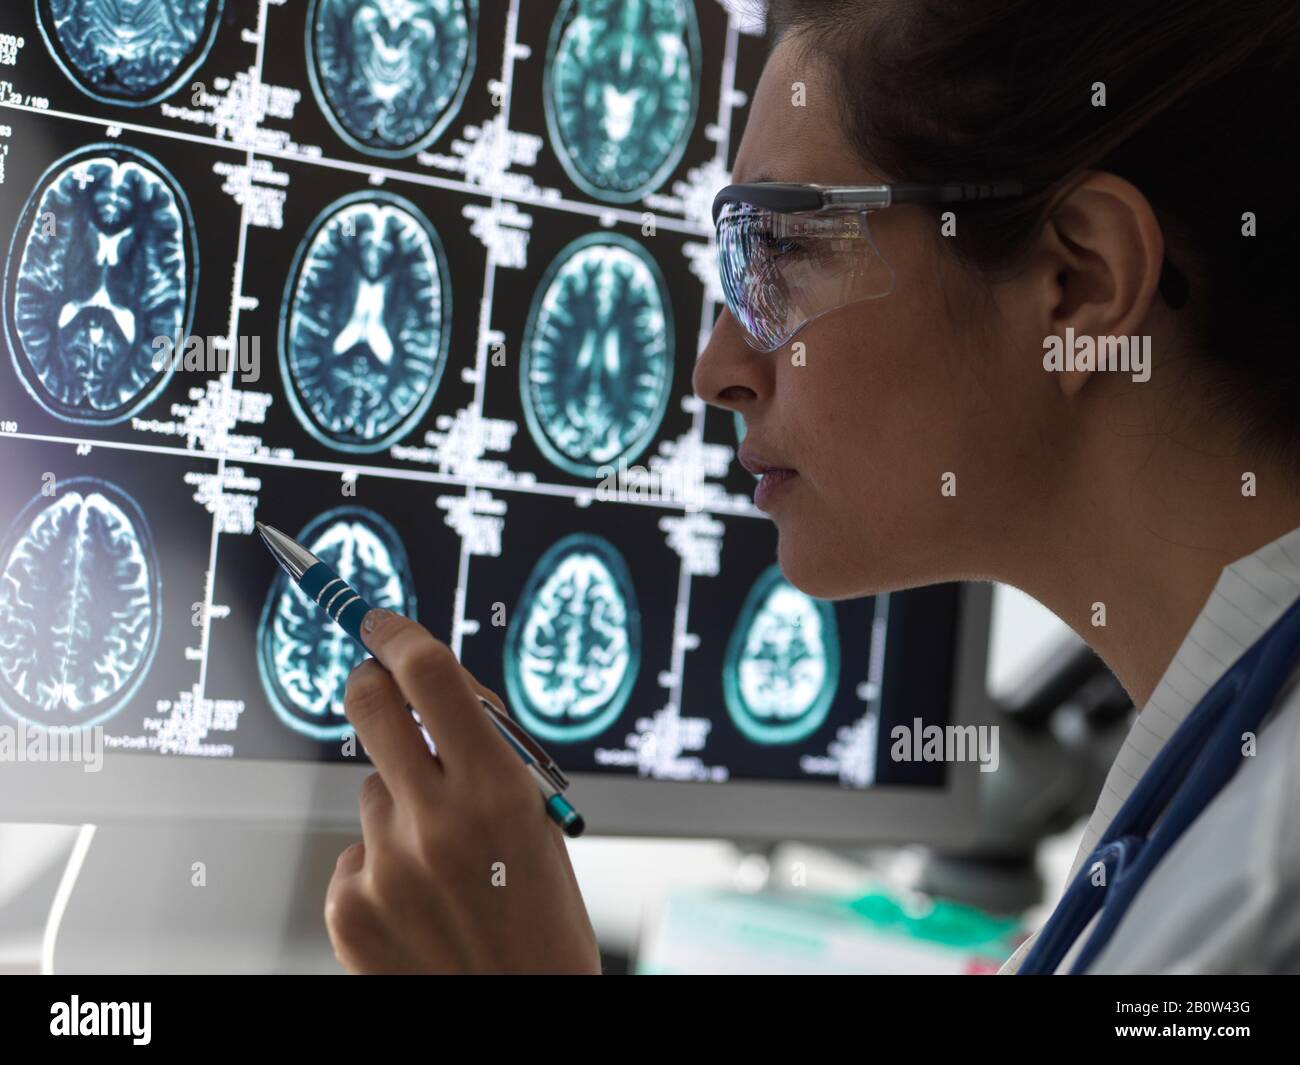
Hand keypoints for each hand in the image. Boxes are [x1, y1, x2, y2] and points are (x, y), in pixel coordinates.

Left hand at [323, 608, 600, 973]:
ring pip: (370, 790)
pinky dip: (382, 863)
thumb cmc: (544, 922)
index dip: (398, 637)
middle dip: (371, 684)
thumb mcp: (539, 823)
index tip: (382, 625)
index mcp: (498, 792)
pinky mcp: (350, 908)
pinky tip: (418, 900)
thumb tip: (436, 697)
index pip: (429, 675)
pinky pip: (356, 852)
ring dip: (397, 801)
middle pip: (369, 706)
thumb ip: (488, 757)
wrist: (523, 1014)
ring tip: (440, 858)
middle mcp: (435, 822)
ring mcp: (386, 867)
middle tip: (379, 687)